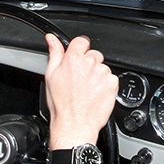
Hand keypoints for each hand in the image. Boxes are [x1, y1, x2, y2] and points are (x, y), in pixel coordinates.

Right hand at [43, 33, 117, 148]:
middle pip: (94, 55)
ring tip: (88, 90)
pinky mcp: (112, 83)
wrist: (74, 124)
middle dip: (89, 64)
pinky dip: (105, 85)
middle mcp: (89, 63)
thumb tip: (51, 38)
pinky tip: (96, 94)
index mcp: (73, 59)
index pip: (82, 41)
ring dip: (98, 75)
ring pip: (103, 67)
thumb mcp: (51, 76)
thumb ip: (54, 53)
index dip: (80, 50)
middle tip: (81, 81)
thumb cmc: (61, 104)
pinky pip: (111, 78)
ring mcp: (102, 73)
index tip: (79, 58)